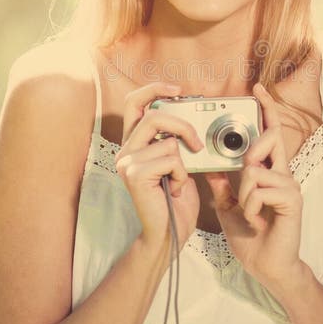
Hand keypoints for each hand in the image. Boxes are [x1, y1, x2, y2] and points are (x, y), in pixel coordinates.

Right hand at [114, 82, 202, 253]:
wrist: (169, 234)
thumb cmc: (176, 202)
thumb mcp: (179, 164)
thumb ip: (177, 141)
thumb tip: (193, 117)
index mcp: (133, 144)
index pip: (134, 103)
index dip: (154, 89)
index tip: (178, 90)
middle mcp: (125, 151)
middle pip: (154, 115)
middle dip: (183, 125)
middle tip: (197, 144)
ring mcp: (127, 162)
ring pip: (168, 141)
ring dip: (184, 163)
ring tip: (179, 181)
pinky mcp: (134, 174)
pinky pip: (171, 159)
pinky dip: (182, 175)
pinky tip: (175, 190)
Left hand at [205, 83, 302, 289]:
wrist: (267, 266)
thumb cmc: (252, 237)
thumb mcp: (227, 206)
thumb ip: (222, 184)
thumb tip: (209, 165)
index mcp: (269, 171)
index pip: (270, 132)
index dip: (266, 109)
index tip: (257, 89)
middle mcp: (282, 173)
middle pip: (270, 138)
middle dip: (250, 153)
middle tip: (244, 177)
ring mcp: (289, 185)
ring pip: (256, 167)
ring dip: (243, 192)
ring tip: (248, 211)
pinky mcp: (292, 199)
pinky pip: (260, 187)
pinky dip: (250, 205)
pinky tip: (256, 219)